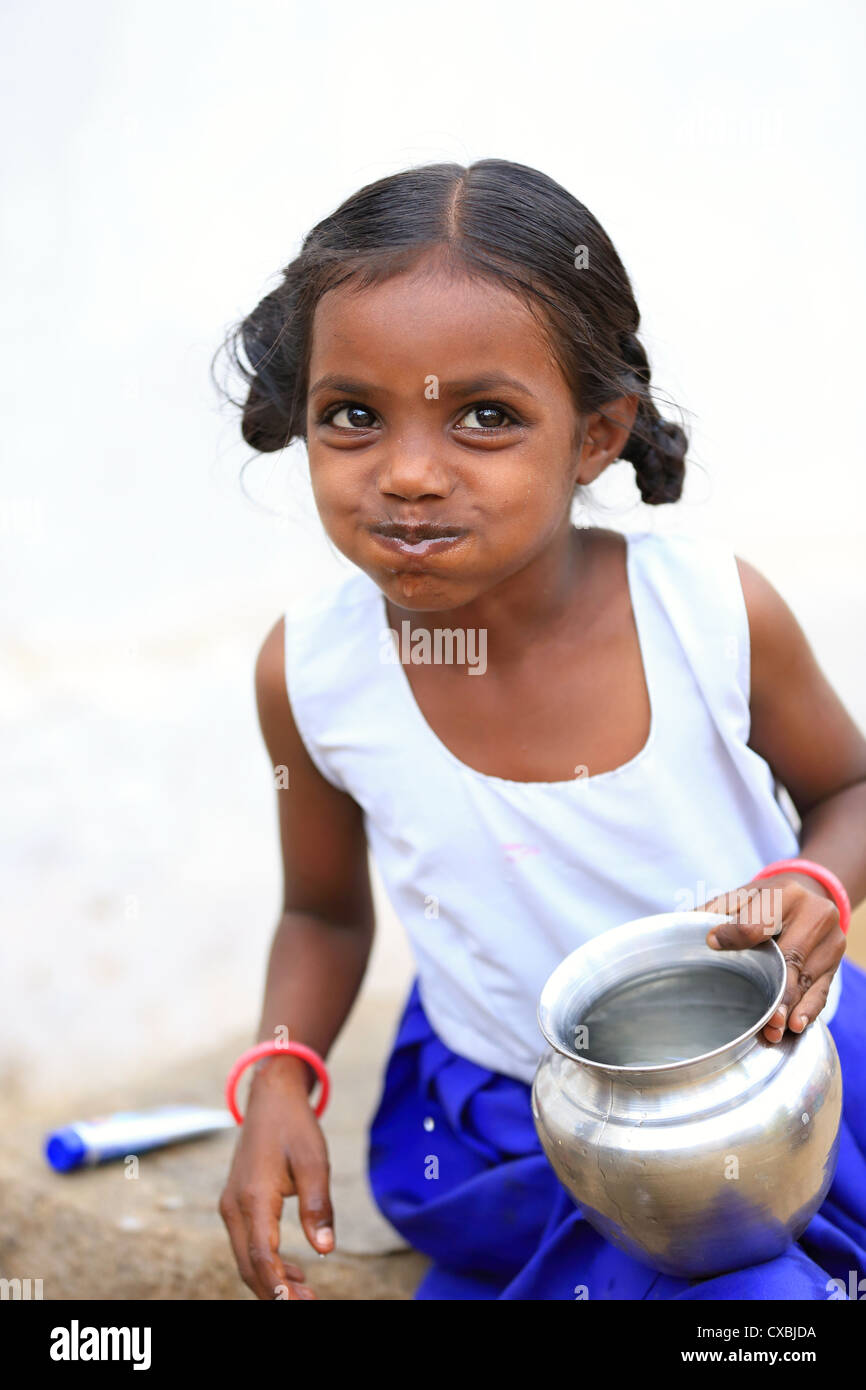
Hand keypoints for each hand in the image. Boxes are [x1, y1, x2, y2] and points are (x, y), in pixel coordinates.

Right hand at [218, 1059, 333, 1299]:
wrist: (271, 1098)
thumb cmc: (294, 1127)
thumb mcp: (314, 1162)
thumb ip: (317, 1206)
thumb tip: (325, 1249)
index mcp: (253, 1197)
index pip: (261, 1256)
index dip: (278, 1287)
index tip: (300, 1305)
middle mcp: (234, 1206)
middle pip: (249, 1265)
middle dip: (276, 1292)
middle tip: (310, 1304)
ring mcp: (231, 1205)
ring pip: (246, 1258)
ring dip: (271, 1281)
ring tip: (306, 1294)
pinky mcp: (236, 1203)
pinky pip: (247, 1244)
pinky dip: (266, 1263)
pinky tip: (292, 1273)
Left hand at [696, 873, 845, 1044]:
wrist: (808, 894)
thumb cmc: (766, 900)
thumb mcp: (742, 895)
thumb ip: (716, 910)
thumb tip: (684, 926)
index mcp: (785, 893)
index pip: (757, 924)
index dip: (732, 936)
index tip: (712, 944)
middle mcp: (814, 914)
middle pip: (789, 957)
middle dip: (774, 988)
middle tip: (760, 1015)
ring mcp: (829, 940)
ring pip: (806, 978)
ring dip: (788, 1007)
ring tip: (771, 1028)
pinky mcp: (834, 963)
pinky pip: (822, 990)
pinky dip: (808, 1010)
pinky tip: (795, 1024)